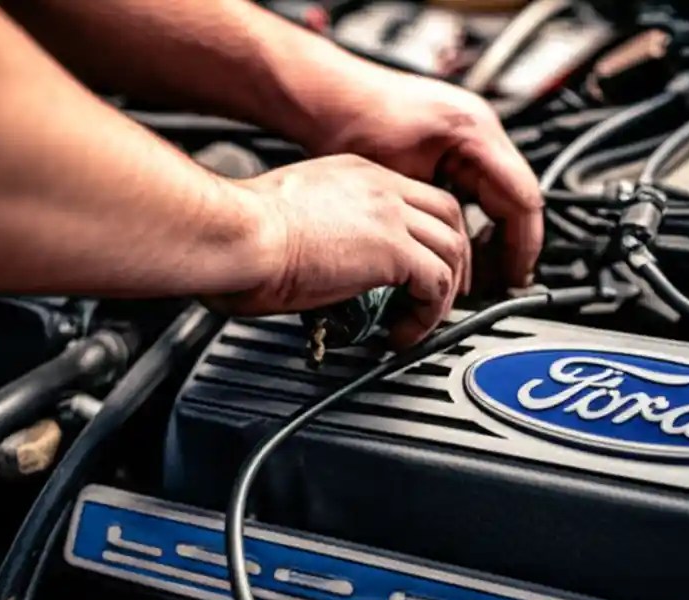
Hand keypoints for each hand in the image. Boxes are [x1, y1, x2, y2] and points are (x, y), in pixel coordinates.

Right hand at [211, 154, 469, 347]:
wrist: (236, 232)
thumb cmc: (240, 232)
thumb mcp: (289, 219)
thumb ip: (318, 235)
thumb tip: (317, 271)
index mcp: (355, 175)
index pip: (416, 198)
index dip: (426, 235)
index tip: (418, 267)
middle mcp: (380, 188)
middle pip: (450, 217)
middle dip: (453, 260)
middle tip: (438, 295)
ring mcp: (390, 216)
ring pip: (452, 251)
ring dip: (443, 293)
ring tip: (419, 321)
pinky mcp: (393, 250)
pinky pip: (436, 285)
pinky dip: (428, 317)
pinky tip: (401, 334)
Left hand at [307, 69, 543, 290]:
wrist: (327, 94)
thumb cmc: (351, 121)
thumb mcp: (397, 180)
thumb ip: (434, 216)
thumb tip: (452, 260)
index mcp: (474, 133)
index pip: (521, 199)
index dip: (521, 246)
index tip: (516, 277)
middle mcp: (480, 127)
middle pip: (517, 199)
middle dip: (511, 244)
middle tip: (504, 281)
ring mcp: (470, 131)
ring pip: (501, 195)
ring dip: (494, 233)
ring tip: (483, 272)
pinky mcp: (453, 140)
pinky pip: (480, 185)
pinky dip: (476, 216)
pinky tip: (461, 243)